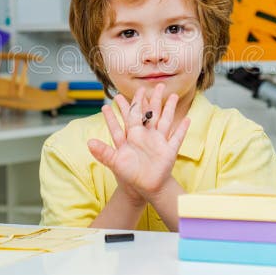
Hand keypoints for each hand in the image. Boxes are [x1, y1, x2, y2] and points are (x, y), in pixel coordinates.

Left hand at [88, 84, 189, 199]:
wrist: (144, 188)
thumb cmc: (129, 175)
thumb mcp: (115, 163)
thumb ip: (104, 153)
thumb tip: (89, 143)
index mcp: (132, 137)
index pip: (127, 118)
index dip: (123, 108)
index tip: (117, 96)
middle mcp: (145, 137)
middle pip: (148, 114)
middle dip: (149, 100)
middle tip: (149, 86)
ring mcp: (158, 142)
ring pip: (164, 120)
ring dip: (169, 108)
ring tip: (172, 95)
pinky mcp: (168, 151)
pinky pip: (177, 137)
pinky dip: (182, 128)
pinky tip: (187, 119)